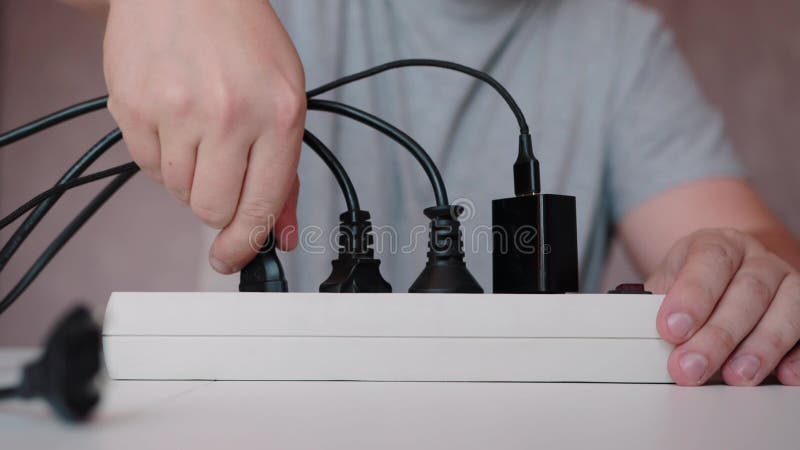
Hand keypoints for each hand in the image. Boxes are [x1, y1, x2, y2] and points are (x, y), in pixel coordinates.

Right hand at [103, 0, 305, 273]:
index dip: (245, 245)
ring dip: (189, 177)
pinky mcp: (133, 107)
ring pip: (177, 192)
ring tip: (199, 131)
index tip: (232, 259)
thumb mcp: (285, 101)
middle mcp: (229, 115)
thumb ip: (284, 174)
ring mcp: (177, 111)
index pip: (260, 207)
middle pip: (212, 209)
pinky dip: (162, 156)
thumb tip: (279, 234)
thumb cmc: (243, 41)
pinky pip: (146, 167)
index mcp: (278, 116)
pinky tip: (174, 120)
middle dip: (216, 205)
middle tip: (219, 175)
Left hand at [646, 228, 799, 385]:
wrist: (727, 272)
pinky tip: (783, 375)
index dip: (691, 296)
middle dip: (717, 336)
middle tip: (690, 367)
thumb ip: (654, 306)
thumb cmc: (692, 282)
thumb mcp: (668, 284)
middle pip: (746, 292)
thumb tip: (636, 335)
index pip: (708, 263)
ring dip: (760, 348)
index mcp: (718, 245)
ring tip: (734, 377)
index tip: (670, 328)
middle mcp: (757, 260)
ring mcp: (787, 284)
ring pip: (786, 310)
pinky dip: (798, 356)